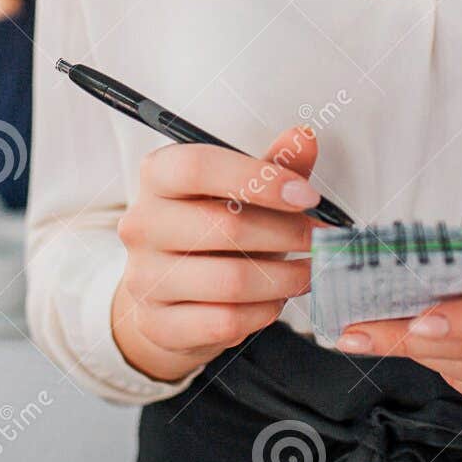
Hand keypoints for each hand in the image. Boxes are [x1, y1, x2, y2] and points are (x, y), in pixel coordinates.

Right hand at [111, 125, 324, 382]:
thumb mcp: (240, 192)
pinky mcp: (157, 323)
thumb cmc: (211, 232)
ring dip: (284, 279)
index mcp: (157, 177)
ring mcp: (144, 277)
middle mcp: (141, 224)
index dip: (259, 179)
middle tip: (320, 239)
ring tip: (306, 273)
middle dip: (287, 234)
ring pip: (230, 281)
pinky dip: (263, 312)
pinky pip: (226, 321)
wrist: (168, 295)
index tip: (308, 196)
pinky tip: (274, 300)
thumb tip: (304, 137)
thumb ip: (274, 165)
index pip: (197, 167)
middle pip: (223, 226)